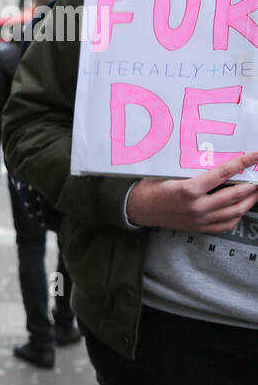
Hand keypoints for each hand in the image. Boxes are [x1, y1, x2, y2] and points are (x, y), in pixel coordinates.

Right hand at [126, 151, 257, 231]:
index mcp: (189, 190)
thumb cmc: (151, 188)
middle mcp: (197, 207)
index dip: (242, 163)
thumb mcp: (169, 173)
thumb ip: (193, 170)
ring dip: (250, 200)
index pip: (224, 173)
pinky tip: (241, 208)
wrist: (137, 209)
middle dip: (253, 184)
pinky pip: (226, 224)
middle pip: (236, 195)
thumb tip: (216, 161)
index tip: (255, 156)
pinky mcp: (198, 228)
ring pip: (235, 211)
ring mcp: (199, 220)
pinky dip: (237, 216)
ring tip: (256, 192)